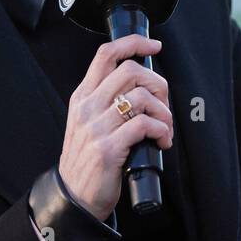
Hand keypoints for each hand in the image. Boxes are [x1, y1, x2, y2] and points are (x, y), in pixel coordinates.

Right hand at [58, 35, 172, 221]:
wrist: (75, 197)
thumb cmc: (88, 159)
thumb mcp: (88, 122)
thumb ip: (107, 100)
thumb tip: (144, 84)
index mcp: (83, 96)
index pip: (106, 55)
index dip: (133, 43)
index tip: (154, 46)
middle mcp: (87, 107)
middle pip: (130, 71)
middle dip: (158, 83)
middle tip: (164, 104)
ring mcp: (96, 128)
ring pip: (141, 97)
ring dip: (164, 112)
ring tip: (164, 127)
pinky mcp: (108, 149)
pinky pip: (144, 125)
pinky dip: (161, 130)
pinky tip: (161, 141)